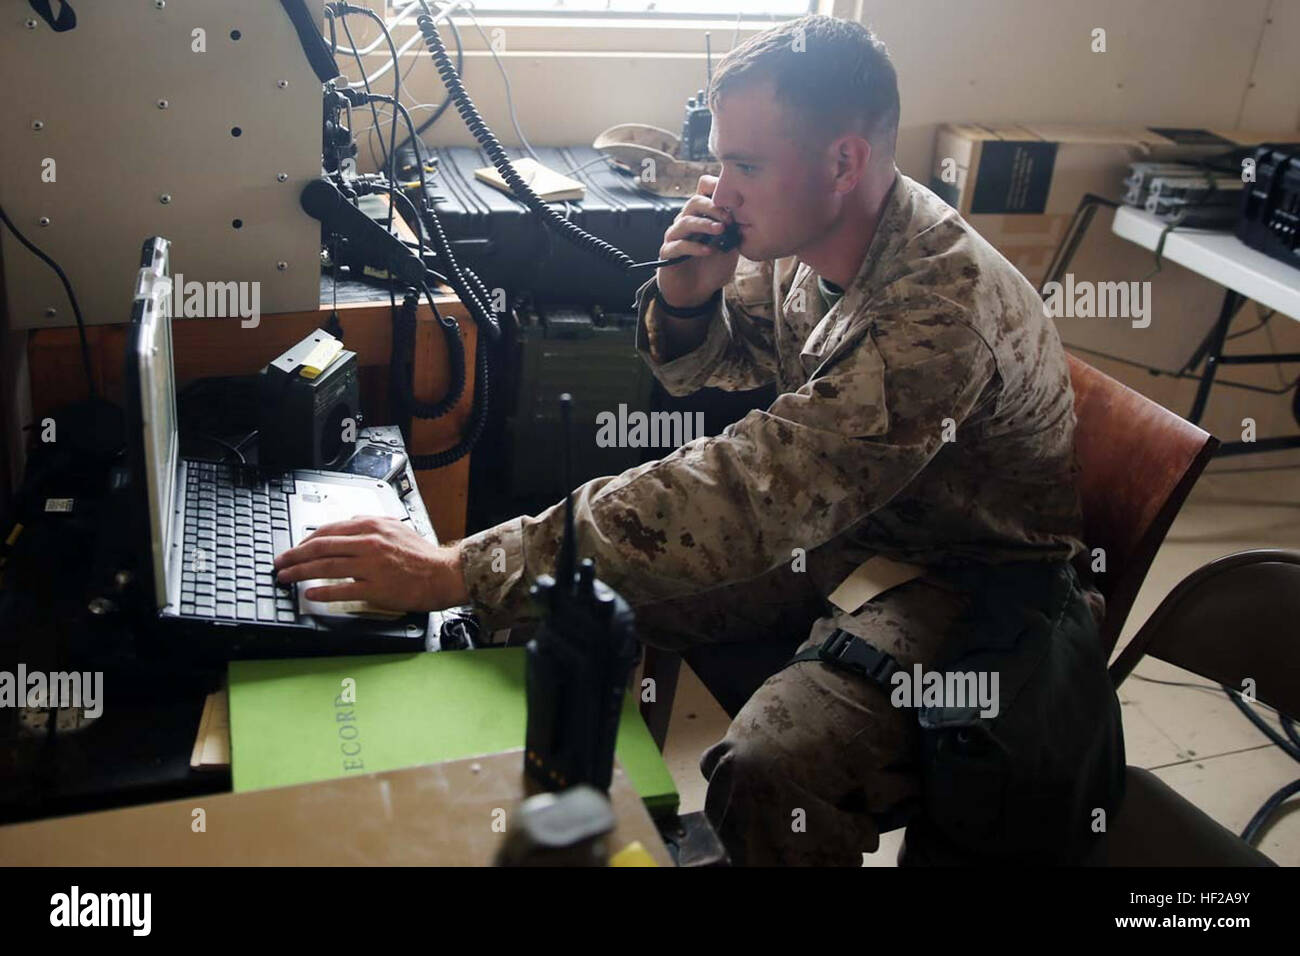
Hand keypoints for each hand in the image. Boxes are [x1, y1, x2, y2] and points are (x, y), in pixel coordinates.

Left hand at [272, 516, 468, 611]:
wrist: (442, 574)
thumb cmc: (421, 555)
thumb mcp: (394, 528)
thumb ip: (370, 525)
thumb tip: (347, 525)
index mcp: (371, 526)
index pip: (327, 531)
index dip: (304, 541)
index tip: (294, 549)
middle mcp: (368, 543)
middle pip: (320, 547)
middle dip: (294, 556)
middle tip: (280, 564)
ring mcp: (370, 566)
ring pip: (325, 567)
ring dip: (300, 573)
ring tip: (286, 578)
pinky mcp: (375, 587)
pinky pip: (341, 590)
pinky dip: (322, 592)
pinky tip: (310, 594)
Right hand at [655, 174, 739, 307]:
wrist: (696, 291)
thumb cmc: (712, 266)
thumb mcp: (730, 248)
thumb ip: (735, 233)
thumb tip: (747, 219)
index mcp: (702, 215)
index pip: (703, 190)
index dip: (716, 188)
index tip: (736, 200)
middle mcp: (687, 221)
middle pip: (695, 202)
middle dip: (713, 207)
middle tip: (729, 219)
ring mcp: (675, 235)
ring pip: (686, 221)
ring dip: (705, 224)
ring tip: (721, 230)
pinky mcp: (668, 252)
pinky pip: (679, 245)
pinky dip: (695, 247)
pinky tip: (709, 251)